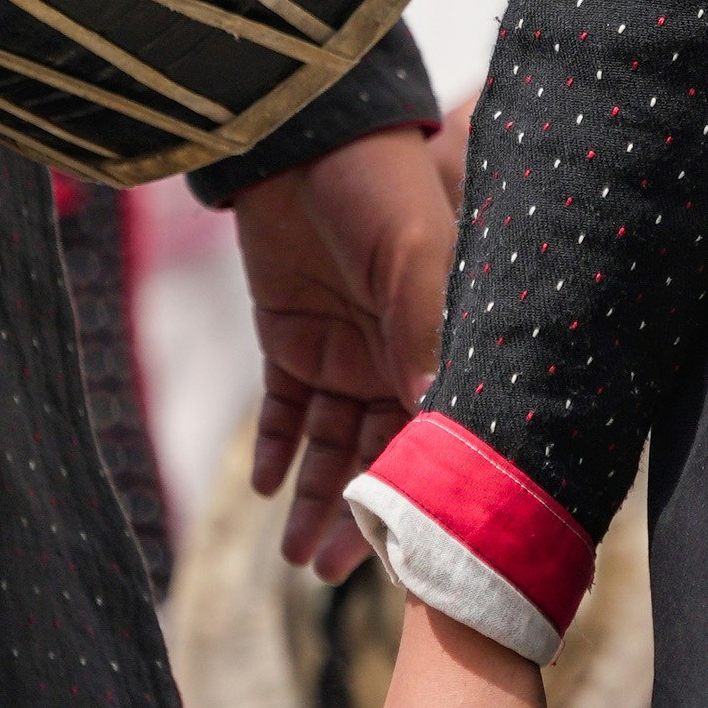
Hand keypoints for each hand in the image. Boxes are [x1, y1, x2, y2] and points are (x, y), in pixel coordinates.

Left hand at [226, 118, 456, 574]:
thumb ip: (423, 326)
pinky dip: (276, 453)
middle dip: (363, 514)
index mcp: (441, 335)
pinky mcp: (290, 342)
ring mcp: (342, 351)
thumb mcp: (411, 251)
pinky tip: (265, 491)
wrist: (295, 134)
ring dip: (316, 501)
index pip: (439, 427)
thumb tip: (434, 412)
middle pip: (385, 453)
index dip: (430, 486)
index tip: (418, 547)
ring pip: (333, 447)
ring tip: (297, 559)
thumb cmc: (372, 182)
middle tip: (336, 572)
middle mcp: (396, 354)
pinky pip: (285, 414)